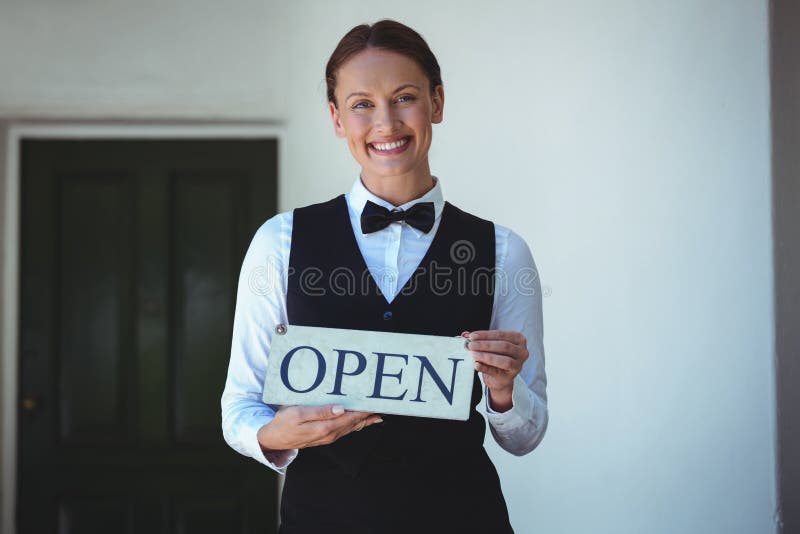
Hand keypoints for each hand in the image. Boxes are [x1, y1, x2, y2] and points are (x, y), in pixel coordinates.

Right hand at [257, 405, 382, 452]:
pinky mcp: (324, 436)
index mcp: (324, 427)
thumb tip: (340, 409)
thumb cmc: (283, 423)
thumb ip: (319, 412)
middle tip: (383, 405)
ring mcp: (328, 437)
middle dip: (368, 415)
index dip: (364, 410)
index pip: (350, 417)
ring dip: (364, 420)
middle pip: (354, 423)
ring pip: (351, 428)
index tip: (376, 402)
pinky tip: (361, 421)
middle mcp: (329, 434)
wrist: (273, 439)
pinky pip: (344, 430)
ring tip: (377, 413)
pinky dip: (355, 424)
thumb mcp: (297, 414)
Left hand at [462, 330, 528, 411]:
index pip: (501, 334)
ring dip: (487, 356)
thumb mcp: (490, 345)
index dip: (485, 335)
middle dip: (485, 345)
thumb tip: (465, 335)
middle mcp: (522, 352)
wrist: (500, 377)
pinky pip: (497, 372)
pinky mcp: (509, 377)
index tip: (472, 336)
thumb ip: (479, 339)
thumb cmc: (496, 356)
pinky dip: (485, 368)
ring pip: (504, 360)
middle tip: (471, 345)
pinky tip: (476, 365)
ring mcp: (517, 366)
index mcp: (518, 339)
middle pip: (504, 346)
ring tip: (473, 354)